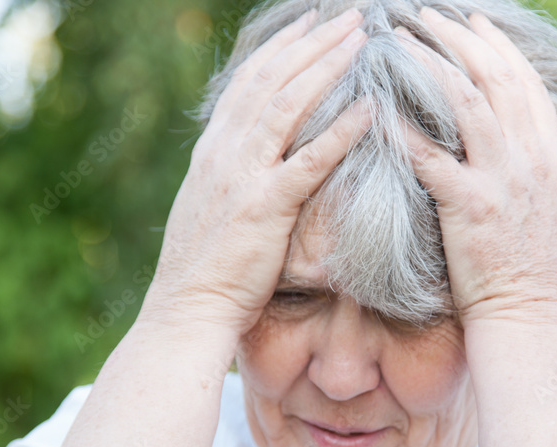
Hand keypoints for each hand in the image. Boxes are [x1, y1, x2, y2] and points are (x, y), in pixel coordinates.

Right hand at [139, 8, 371, 337]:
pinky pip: (309, 161)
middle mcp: (224, 152)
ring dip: (327, 67)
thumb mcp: (212, 207)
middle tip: (346, 16)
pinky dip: (340, 131)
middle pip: (272, 80)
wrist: (187, 309)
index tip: (310, 25)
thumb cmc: (205, 268)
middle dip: (312, 42)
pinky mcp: (266, 207)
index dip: (282, 49)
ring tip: (359, 40)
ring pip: (288, 105)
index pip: (249, 83)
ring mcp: (244, 177)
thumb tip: (259, 157)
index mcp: (213, 150)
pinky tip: (369, 109)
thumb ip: (234, 174)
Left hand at [395, 8, 556, 332]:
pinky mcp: (470, 208)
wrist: (535, 321)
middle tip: (426, 14)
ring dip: (432, 62)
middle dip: (460, 36)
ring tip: (401, 38)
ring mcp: (502, 180)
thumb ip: (532, 173)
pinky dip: (405, 130)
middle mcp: (530, 158)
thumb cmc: (537, 277)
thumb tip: (513, 149)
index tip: (471, 20)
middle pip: (496, 76)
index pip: (523, 82)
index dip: (495, 45)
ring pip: (469, 100)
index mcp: (550, 155)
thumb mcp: (548, 212)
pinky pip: (432, 157)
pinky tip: (379, 109)